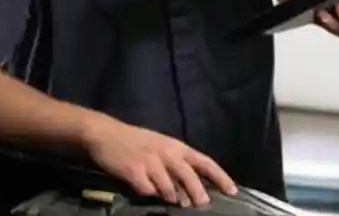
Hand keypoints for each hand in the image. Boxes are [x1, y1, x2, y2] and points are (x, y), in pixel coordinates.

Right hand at [82, 113, 236, 206]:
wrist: (106, 133)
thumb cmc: (137, 141)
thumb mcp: (162, 148)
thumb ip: (176, 167)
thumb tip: (189, 192)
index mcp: (177, 147)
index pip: (205, 162)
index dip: (220, 177)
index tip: (233, 191)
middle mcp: (166, 154)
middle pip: (189, 176)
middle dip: (198, 193)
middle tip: (201, 205)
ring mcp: (150, 162)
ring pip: (168, 188)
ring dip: (171, 196)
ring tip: (170, 199)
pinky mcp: (133, 171)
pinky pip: (147, 190)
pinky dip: (149, 193)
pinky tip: (145, 189)